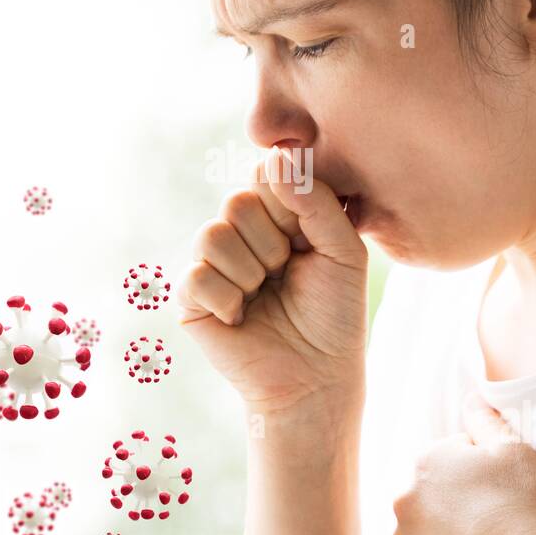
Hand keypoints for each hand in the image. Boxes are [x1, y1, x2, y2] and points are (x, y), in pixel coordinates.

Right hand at [178, 146, 368, 417]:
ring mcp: (212, 264)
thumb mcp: (344, 252)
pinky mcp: (191, 299)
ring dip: (250, 272)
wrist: (317, 377)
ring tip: (264, 295)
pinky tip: (242, 318)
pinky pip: (196, 276)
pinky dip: (227, 300)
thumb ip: (317, 202)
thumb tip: (275, 157)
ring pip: (213, 235)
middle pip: (237, 202)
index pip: (266, 175)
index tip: (307, 240)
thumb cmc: (335, 314)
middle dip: (272, 243)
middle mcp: (241, 233)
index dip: (289, 205)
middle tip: (286, 273)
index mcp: (277, 215)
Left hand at [392, 393, 535, 534]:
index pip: (452, 454)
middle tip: (494, 512)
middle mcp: (404, 500)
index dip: (481, 467)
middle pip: (435, 489)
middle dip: (458, 495)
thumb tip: (471, 397)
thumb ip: (485, 419)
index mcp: (425, 462)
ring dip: (448, 527)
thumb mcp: (512, 449)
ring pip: (428, 525)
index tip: (499, 485)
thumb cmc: (521, 508)